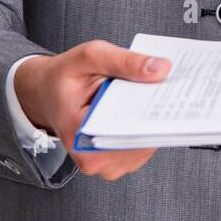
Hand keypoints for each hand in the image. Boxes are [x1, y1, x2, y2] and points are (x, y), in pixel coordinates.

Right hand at [14, 41, 171, 180]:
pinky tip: (150, 108)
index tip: (172, 98)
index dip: (153, 116)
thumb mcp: (91, 56)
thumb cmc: (65, 76)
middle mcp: (91, 157)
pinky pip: (142, 148)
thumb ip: (126, 61)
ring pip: (145, 146)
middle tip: (174, 92)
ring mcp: (104, 164)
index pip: (127, 130)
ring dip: (156, 123)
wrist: (46, 92)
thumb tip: (161, 69)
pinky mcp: (115, 162)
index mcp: (80, 133)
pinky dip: (150, 128)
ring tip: (159, 97)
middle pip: (140, 141)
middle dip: (158, 116)